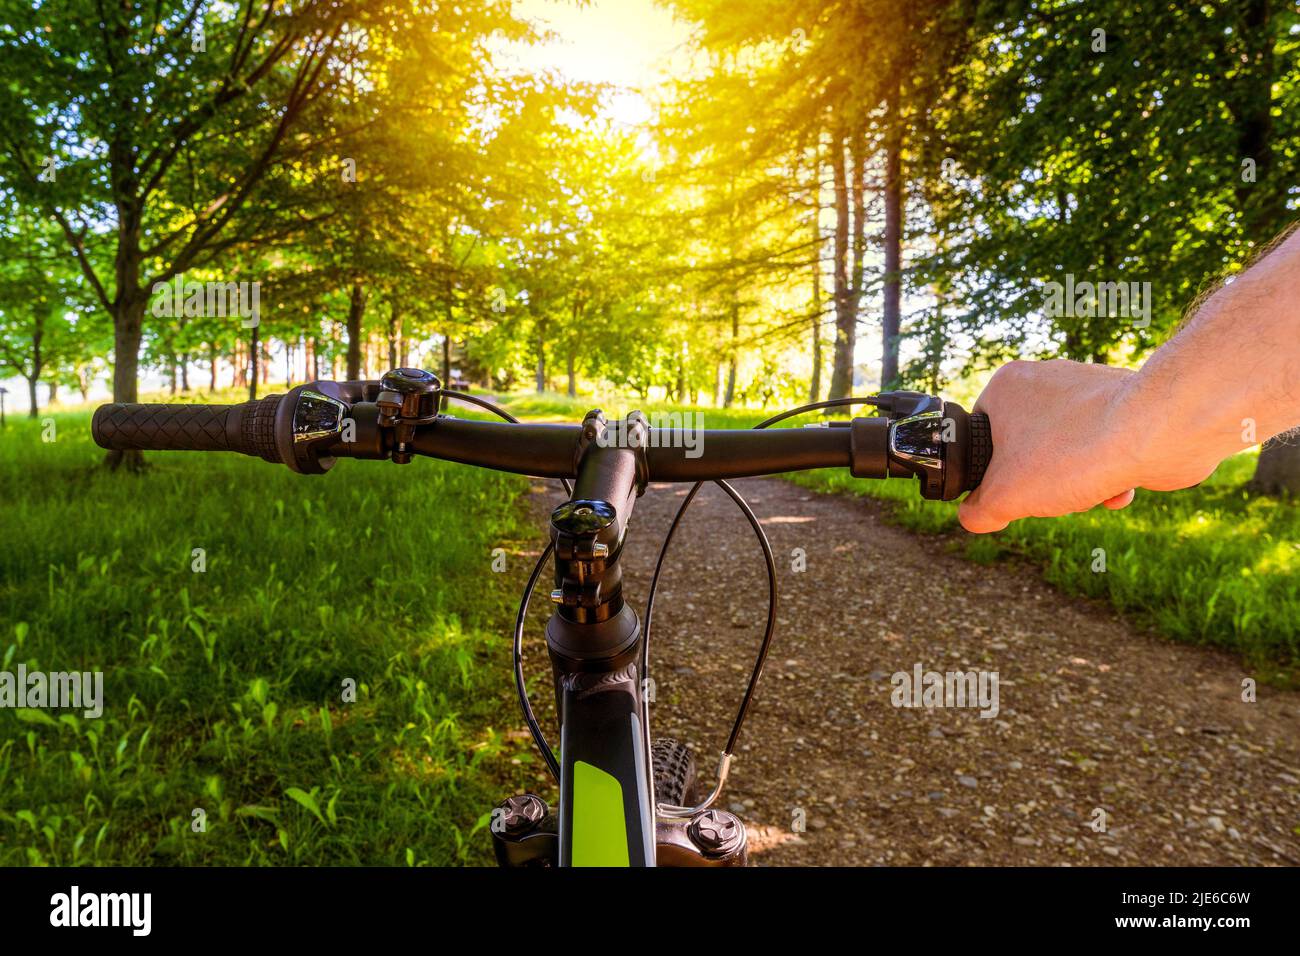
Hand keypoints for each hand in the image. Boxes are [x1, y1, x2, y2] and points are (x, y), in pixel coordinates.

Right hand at [957, 359, 1215, 533]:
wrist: (1157, 431)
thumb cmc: (1072, 454)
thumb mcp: (1003, 497)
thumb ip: (977, 511)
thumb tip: (975, 516)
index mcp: (1008, 386)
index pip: (980, 435)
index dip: (990, 471)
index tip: (1008, 489)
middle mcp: (1047, 378)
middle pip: (1026, 448)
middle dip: (1041, 482)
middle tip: (1050, 494)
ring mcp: (1089, 390)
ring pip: (1067, 452)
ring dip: (1077, 484)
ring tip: (1089, 491)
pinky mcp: (1127, 406)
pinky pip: (1105, 449)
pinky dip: (1110, 475)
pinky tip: (1120, 487)